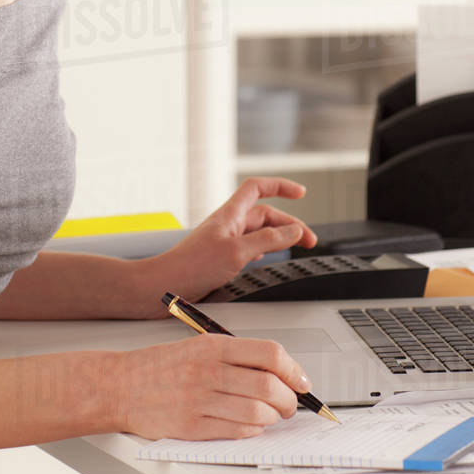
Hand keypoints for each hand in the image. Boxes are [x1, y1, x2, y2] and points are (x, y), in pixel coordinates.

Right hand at [113, 334, 310, 440]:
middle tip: (290, 405)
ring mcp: (200, 400)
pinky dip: (253, 431)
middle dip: (289, 400)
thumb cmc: (161, 366)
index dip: (293, 370)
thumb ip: (235, 357)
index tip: (301, 381)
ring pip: (257, 412)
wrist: (120, 385)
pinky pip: (236, 432)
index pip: (269, 353)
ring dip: (272, 418)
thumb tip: (278, 372)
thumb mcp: (198, 346)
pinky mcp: (192, 426)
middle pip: (268, 385)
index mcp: (213, 346)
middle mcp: (208, 370)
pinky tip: (251, 427)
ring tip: (271, 417)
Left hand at [145, 177, 317, 310]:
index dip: (280, 186)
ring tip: (296, 246)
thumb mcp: (237, 252)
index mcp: (230, 215)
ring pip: (259, 232)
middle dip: (289, 223)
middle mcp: (228, 224)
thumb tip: (293, 230)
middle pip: (265, 214)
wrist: (164, 287)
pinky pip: (249, 247)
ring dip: (280, 237)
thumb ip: (268, 240)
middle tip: (309, 240)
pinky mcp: (220, 258)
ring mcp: (224, 241)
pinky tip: (266, 257)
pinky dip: (264, 249)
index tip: (300, 192)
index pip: (258, 188)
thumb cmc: (191, 268)